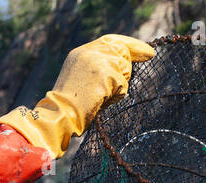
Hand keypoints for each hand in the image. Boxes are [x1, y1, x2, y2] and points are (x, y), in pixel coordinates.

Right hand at [0, 34, 154, 159]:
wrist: (57, 117)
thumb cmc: (68, 108)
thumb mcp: (80, 81)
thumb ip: (98, 70)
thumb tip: (123, 68)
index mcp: (80, 54)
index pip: (111, 41)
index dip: (131, 45)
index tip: (147, 52)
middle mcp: (88, 53)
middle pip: (122, 52)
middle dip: (128, 69)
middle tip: (125, 86)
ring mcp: (96, 63)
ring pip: (124, 70)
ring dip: (118, 87)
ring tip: (99, 99)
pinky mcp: (104, 75)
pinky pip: (123, 85)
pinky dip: (116, 97)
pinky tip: (100, 103)